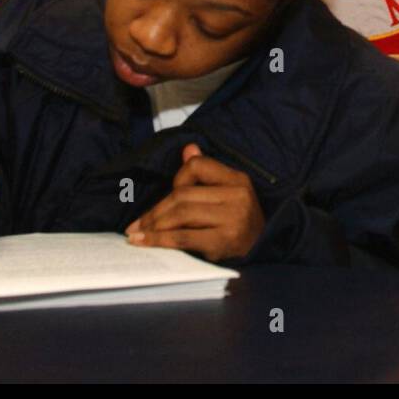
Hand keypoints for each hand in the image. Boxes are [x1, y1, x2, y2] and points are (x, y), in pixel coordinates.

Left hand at [125, 144, 264, 259]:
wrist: (262, 249)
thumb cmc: (240, 220)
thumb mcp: (229, 192)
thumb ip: (207, 172)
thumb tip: (188, 148)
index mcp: (237, 179)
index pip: (197, 166)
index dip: (177, 178)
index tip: (167, 195)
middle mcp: (238, 196)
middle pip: (183, 194)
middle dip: (155, 210)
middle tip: (137, 224)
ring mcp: (233, 219)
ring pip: (181, 215)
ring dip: (154, 225)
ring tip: (137, 233)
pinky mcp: (224, 241)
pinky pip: (184, 237)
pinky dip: (159, 240)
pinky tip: (143, 241)